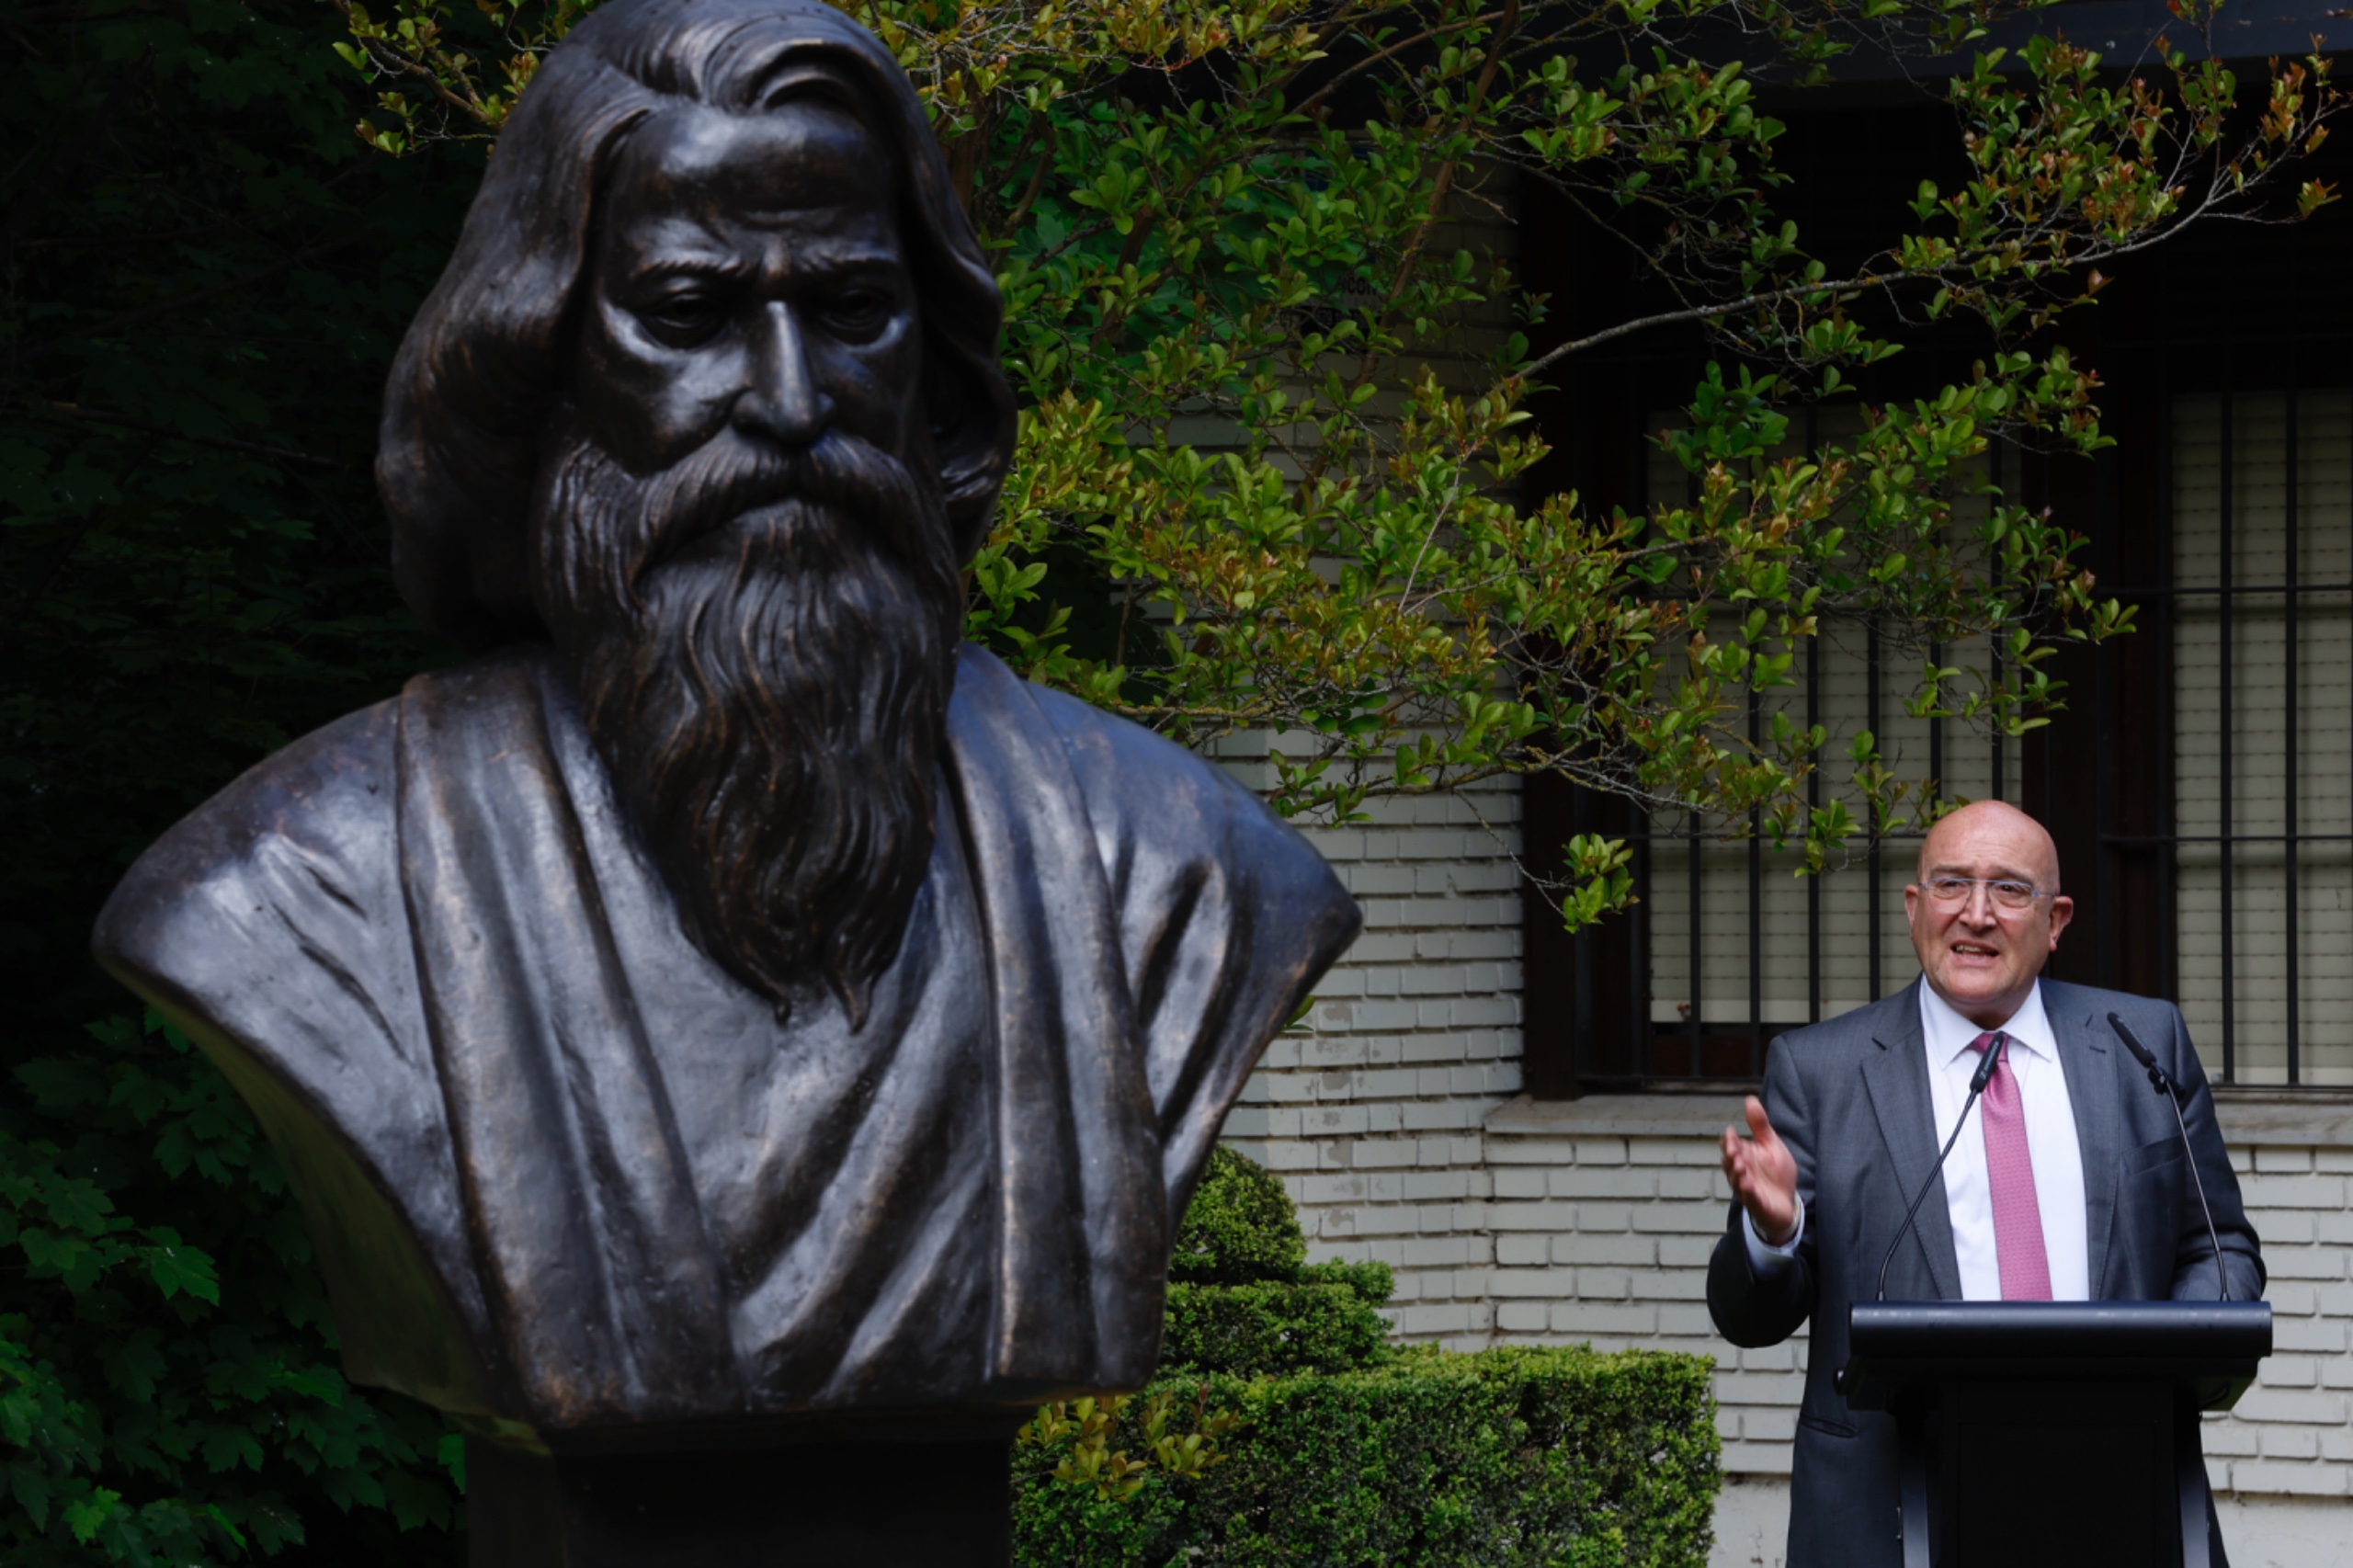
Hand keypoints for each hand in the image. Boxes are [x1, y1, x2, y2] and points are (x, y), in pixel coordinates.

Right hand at [1720, 1095, 1798, 1245]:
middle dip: (1730, 1156)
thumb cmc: (1776, 1173)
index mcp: (1743, 1156)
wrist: (1787, 1202)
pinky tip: (1748, 1185)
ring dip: (1736, 1174)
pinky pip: (1750, 1198)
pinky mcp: (1757, 1204)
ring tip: (1740, 1166)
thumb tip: (1750, 1099)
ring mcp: (1747, 1189)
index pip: (1729, 1145)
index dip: (1728, 1140)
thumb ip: (1759, 1125)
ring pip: (1736, 1181)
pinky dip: (1748, 1192)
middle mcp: (1740, 1172)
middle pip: (1729, 1162)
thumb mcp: (1771, 1144)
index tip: (1731, 1133)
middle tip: (1734, 1149)